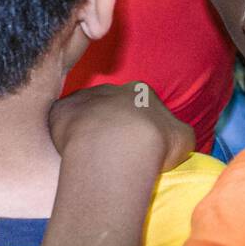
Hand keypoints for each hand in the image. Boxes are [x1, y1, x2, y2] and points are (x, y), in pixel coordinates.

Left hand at [49, 82, 194, 180]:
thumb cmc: (156, 144)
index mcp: (142, 92)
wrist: (118, 147)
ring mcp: (84, 98)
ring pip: (85, 113)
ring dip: (87, 129)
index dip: (139, 126)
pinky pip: (62, 122)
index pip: (140, 105)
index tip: (137, 145)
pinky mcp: (61, 111)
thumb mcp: (184, 140)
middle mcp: (112, 89)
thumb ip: (178, 134)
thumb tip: (175, 139)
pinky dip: (64, 136)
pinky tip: (70, 154)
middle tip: (112, 152)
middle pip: (111, 106)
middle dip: (111, 124)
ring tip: (91, 156)